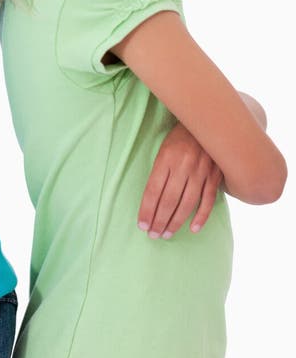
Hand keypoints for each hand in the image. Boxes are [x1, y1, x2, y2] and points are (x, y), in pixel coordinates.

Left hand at [137, 121, 223, 238]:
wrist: (206, 122)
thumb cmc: (179, 138)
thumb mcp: (164, 149)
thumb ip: (160, 172)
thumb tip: (152, 200)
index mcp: (166, 159)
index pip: (153, 191)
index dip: (147, 210)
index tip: (142, 224)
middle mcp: (183, 167)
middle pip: (168, 200)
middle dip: (159, 220)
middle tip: (153, 235)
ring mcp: (200, 172)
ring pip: (187, 203)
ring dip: (176, 222)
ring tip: (166, 234)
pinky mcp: (214, 176)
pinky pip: (208, 200)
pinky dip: (201, 216)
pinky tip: (192, 228)